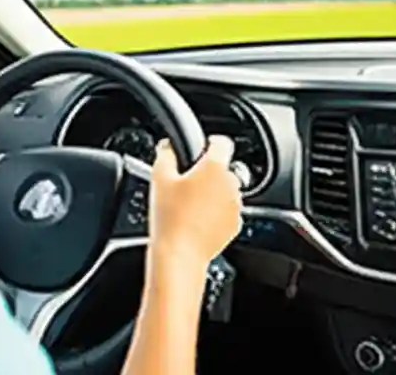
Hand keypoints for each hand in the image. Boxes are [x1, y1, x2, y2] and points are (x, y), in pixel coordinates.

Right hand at [148, 135, 242, 270]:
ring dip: (214, 192)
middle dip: (208, 172)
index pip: (222, 142)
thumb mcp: (159, 178)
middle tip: (187, 184)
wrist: (180, 254)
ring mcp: (236, 205)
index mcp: (215, 167)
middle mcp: (231, 183)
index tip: (201, 149)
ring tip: (191, 205)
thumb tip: (168, 146)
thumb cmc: (170, 217)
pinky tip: (198, 220)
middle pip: (223, 168)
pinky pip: (228, 210)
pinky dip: (218, 212)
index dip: (210, 143)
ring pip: (226, 190)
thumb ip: (165, 153)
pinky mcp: (235, 224)